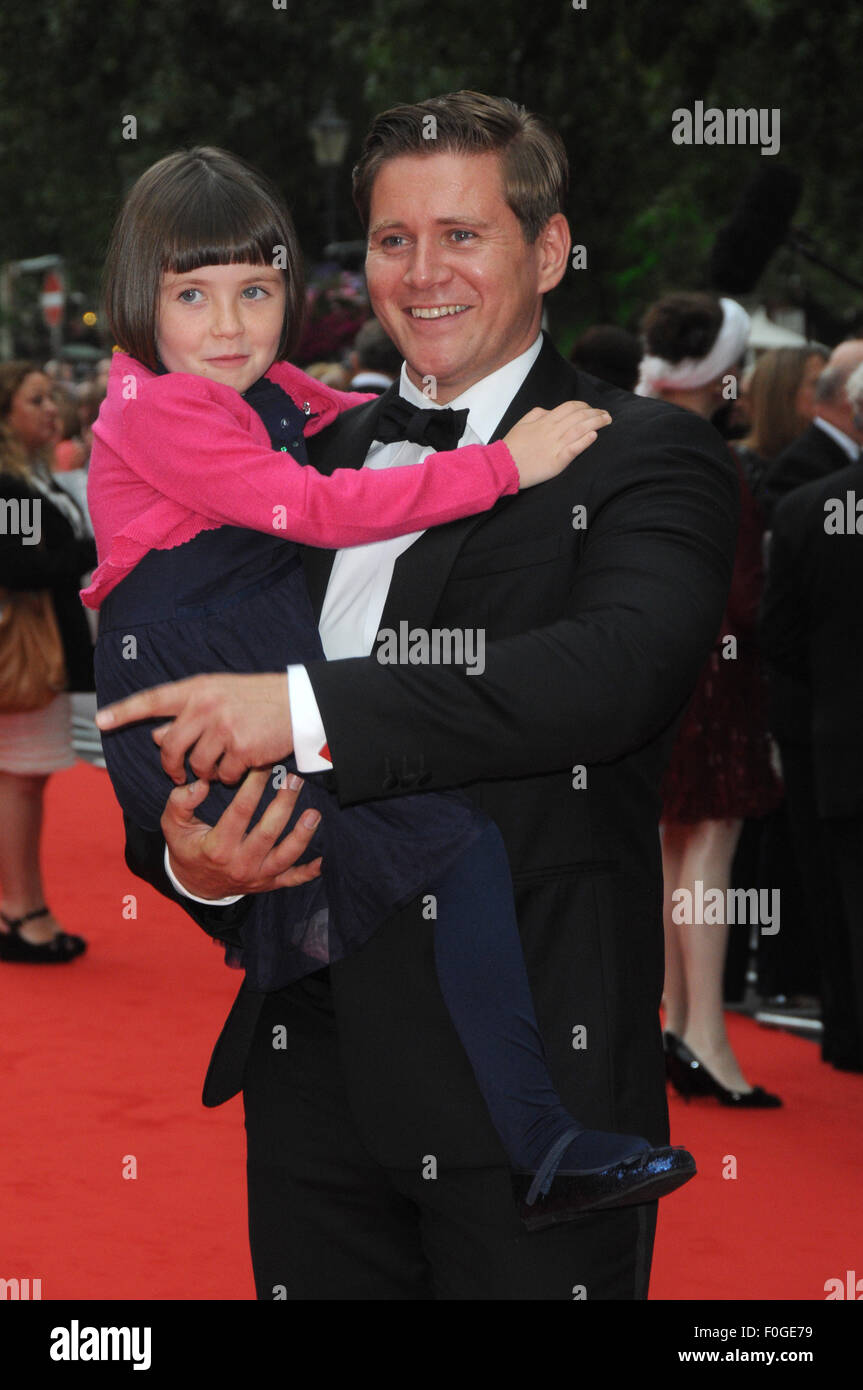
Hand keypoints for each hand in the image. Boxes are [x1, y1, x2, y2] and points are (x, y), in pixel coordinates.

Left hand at [96, 672, 292, 783]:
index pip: (152, 699)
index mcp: (197, 689)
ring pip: (197, 766)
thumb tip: (156, 736)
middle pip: (169, 747)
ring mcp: (223, 727)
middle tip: (178, 774)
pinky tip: (243, 765)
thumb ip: (187, 714)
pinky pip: (224, 776)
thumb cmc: (256, 699)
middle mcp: (206, 706)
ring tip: (223, 763)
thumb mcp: (218, 696)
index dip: (124, 711)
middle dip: (172, 766)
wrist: (299, 704)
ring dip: (207, 772)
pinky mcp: (241, 748)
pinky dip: (231, 777)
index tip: (101, 720)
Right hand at [162, 770, 321, 897]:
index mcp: (217, 847)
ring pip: (285, 856)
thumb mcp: (172, 826)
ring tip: (314, 814)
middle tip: (294, 779)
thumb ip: (180, 803)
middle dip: (284, 804)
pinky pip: (291, 880)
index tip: (264, 765)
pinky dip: (308, 872)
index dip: (254, 786)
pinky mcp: (267, 884)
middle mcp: (240, 863)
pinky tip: (323, 860)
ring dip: (302, 835)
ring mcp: (256, 876)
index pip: (240, 811)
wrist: (194, 886)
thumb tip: (200, 784)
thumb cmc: (186, 848)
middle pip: (268, 832)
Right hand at [505, 401, 610, 487]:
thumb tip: (550, 411)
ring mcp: (555, 446)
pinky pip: (574, 448)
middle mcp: (552, 430)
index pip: (570, 407)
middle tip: (607, 415)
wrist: (503, 466)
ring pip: (580, 429)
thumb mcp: (522, 424)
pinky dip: (585, 441)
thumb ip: (537, 414)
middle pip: (579, 416)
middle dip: (596, 413)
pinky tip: (594, 436)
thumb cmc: (512, 447)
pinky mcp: (557, 461)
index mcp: (545, 420)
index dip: (584, 405)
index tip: (592, 409)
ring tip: (607, 421)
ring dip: (596, 423)